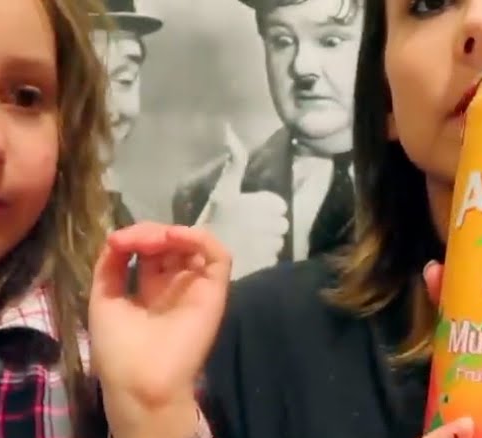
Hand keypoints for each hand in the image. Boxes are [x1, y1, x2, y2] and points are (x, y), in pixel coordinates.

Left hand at [90, 222, 230, 420]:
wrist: (139, 381)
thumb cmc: (118, 349)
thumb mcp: (104, 298)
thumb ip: (111, 265)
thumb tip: (118, 238)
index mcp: (150, 290)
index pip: (150, 249)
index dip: (134, 237)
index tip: (115, 242)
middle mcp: (176, 287)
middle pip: (170, 243)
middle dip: (149, 232)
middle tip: (132, 241)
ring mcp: (196, 289)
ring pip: (194, 244)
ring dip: (172, 232)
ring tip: (153, 240)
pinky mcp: (215, 293)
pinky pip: (219, 256)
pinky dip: (200, 238)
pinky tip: (175, 238)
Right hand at [196, 123, 285, 277]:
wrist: (202, 261)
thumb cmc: (212, 221)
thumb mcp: (223, 189)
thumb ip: (234, 161)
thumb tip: (229, 129)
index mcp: (268, 203)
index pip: (278, 205)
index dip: (263, 209)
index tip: (245, 214)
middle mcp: (276, 223)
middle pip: (280, 223)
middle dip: (266, 225)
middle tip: (242, 229)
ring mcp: (275, 246)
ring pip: (277, 241)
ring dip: (264, 242)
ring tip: (243, 244)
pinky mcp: (270, 265)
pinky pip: (272, 259)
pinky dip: (261, 259)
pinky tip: (245, 258)